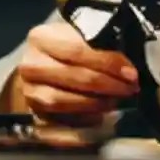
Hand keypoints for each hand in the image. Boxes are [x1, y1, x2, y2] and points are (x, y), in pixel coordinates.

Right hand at [14, 22, 138, 125]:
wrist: (45, 64)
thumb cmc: (70, 48)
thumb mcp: (82, 36)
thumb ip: (101, 44)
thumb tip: (127, 64)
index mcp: (41, 38)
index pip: (77, 50)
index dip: (107, 62)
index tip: (131, 72)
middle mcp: (30, 65)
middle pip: (73, 77)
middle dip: (108, 84)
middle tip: (130, 88)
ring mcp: (28, 91)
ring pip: (63, 101)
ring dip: (96, 103)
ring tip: (116, 100)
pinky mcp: (34, 114)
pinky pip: (59, 123)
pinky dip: (82, 122)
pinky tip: (100, 117)